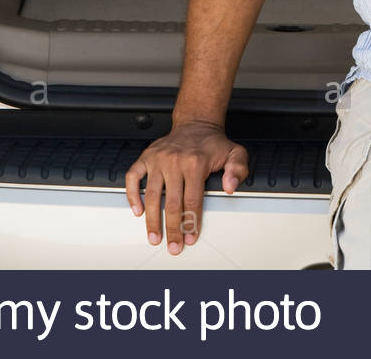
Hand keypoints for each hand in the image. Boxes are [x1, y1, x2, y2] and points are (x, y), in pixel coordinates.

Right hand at [124, 120, 248, 254]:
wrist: (196, 124)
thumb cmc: (213, 143)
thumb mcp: (235, 152)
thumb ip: (238, 170)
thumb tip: (230, 187)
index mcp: (196, 163)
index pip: (192, 201)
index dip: (191, 223)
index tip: (190, 237)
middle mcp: (174, 161)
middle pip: (171, 203)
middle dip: (172, 229)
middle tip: (173, 246)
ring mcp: (158, 159)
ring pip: (151, 195)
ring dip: (151, 220)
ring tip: (154, 237)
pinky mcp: (146, 157)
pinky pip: (133, 178)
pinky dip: (132, 195)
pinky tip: (137, 211)